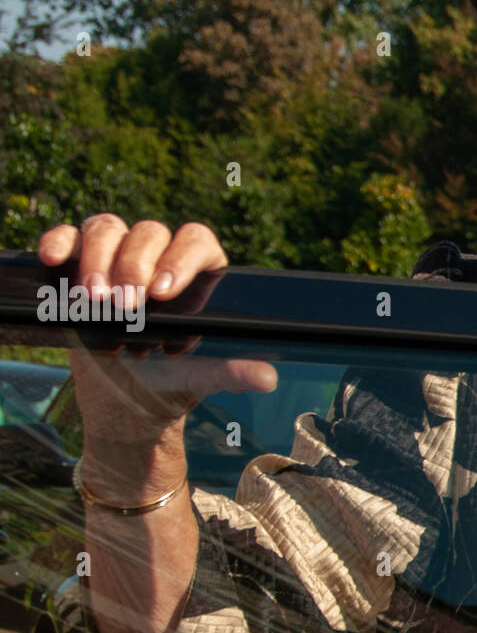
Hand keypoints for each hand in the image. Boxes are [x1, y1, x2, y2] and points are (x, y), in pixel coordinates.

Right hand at [36, 216, 276, 485]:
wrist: (123, 403)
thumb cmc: (169, 384)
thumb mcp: (199, 380)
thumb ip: (231, 375)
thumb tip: (266, 378)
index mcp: (198, 276)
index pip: (197, 241)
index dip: (181, 258)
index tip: (163, 292)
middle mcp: (160, 259)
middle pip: (149, 233)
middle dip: (133, 266)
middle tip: (124, 306)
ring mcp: (118, 258)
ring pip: (108, 229)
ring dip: (98, 260)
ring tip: (93, 301)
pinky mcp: (81, 266)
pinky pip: (69, 239)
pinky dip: (60, 242)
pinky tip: (53, 260)